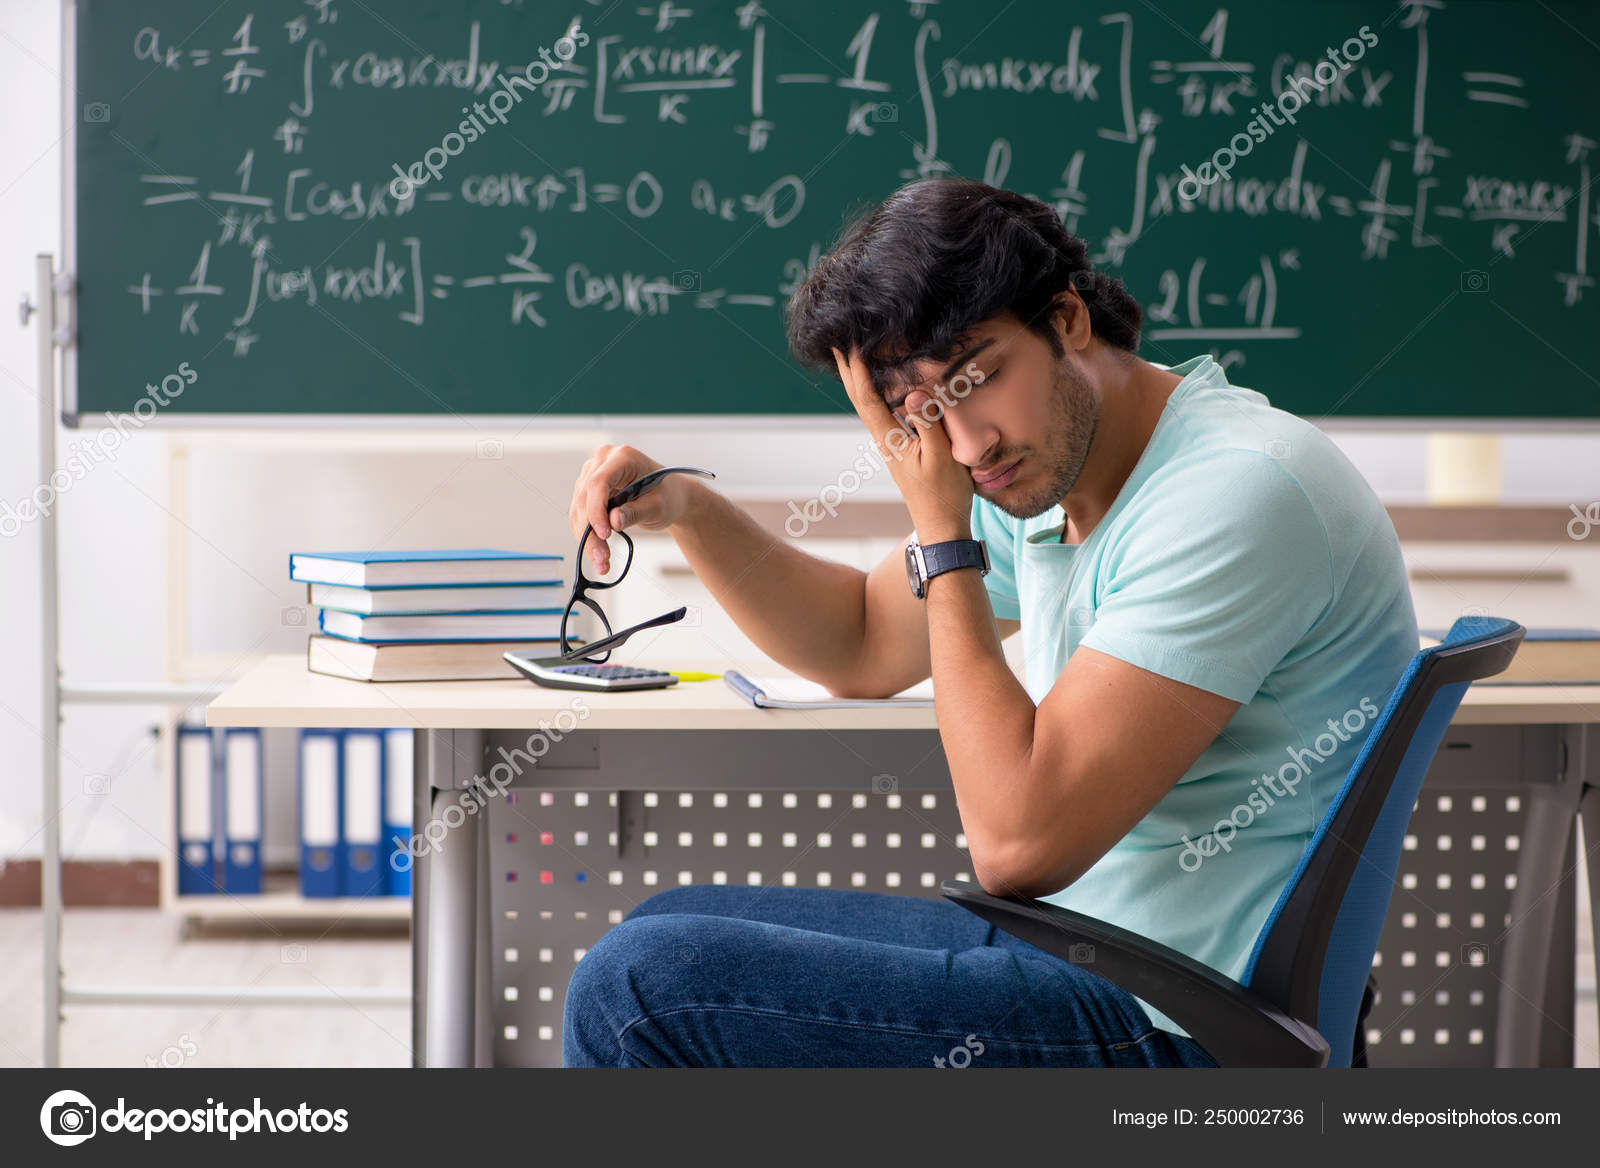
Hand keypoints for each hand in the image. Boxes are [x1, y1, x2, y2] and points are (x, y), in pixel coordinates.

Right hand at [569, 446, 697, 573]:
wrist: (670, 496)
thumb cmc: (668, 495)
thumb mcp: (658, 506)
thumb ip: (636, 512)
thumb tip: (613, 522)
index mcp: (623, 457)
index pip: (598, 482)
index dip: (597, 510)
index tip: (605, 534)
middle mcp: (603, 461)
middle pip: (585, 498)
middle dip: (591, 532)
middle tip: (602, 559)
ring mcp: (593, 474)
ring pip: (579, 510)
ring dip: (587, 539)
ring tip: (602, 563)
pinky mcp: (589, 489)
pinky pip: (581, 515)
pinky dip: (587, 536)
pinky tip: (598, 554)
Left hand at [833, 346, 973, 541]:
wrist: (942, 527)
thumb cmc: (944, 495)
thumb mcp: (941, 456)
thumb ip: (928, 423)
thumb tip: (914, 394)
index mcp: (889, 439)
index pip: (867, 397)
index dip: (857, 369)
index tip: (849, 343)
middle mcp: (884, 440)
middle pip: (860, 399)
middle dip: (848, 370)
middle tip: (838, 342)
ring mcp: (892, 445)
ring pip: (869, 406)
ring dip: (859, 380)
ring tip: (853, 357)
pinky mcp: (902, 448)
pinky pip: (884, 414)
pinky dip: (877, 394)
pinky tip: (882, 387)